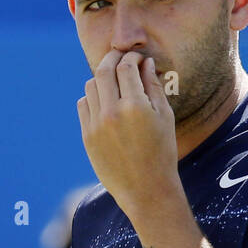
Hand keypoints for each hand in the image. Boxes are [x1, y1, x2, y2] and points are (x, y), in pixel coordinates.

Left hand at [77, 51, 180, 218]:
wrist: (146, 190)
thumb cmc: (162, 153)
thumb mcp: (165, 117)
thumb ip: (154, 86)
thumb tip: (146, 63)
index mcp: (135, 106)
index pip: (126, 67)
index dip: (132, 57)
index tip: (138, 59)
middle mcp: (112, 113)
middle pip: (104, 71)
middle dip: (112, 59)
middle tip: (121, 59)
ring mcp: (96, 126)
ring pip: (90, 86)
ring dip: (102, 78)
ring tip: (114, 83)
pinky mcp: (87, 137)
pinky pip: (83, 105)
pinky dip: (92, 97)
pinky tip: (105, 102)